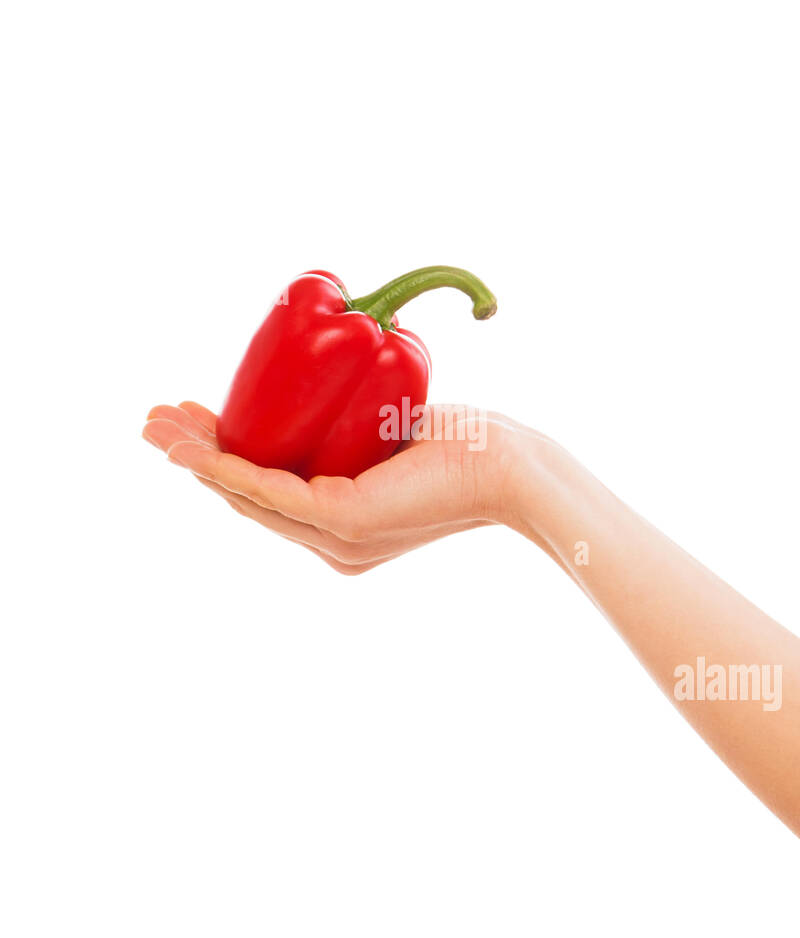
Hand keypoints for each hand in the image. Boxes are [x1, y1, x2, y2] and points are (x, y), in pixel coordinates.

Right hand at [142, 402, 524, 572]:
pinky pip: (270, 491)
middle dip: (192, 457)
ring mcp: (336, 539)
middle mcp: (332, 546)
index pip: (266, 496)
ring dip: (196, 459)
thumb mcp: (393, 436)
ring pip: (246, 496)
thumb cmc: (466, 445)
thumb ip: (358, 432)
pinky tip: (198, 447)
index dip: (219, 461)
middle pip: (243, 498)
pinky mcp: (343, 520)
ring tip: (155, 426)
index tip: (189, 424)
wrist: (510, 466)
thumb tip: (335, 391)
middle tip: (151, 422)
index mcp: (341, 532)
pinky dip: (229, 467)